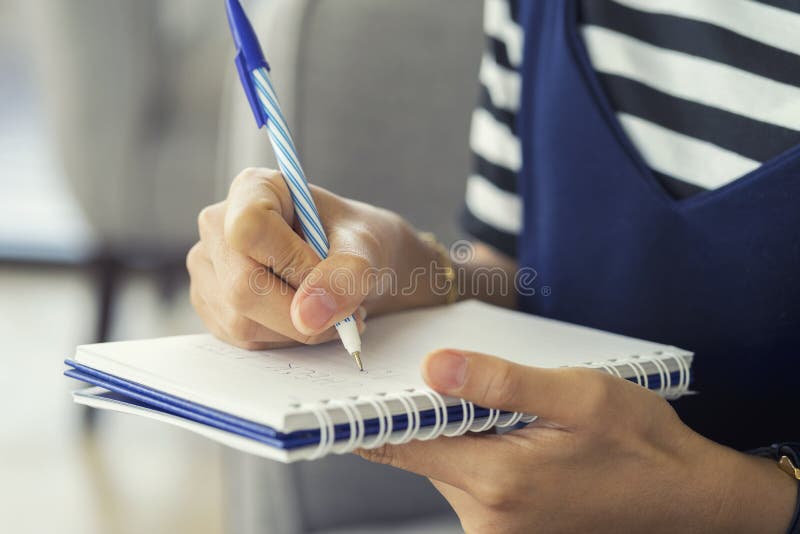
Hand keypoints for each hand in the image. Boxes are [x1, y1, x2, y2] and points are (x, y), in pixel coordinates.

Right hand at [187, 168, 440, 348]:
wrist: (352, 265)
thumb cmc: (355, 243)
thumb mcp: (366, 249)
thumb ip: (346, 274)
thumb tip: (308, 316)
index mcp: (253, 189)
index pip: (249, 229)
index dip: (293, 263)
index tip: (328, 275)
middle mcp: (218, 226)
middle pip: (241, 286)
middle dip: (303, 310)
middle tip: (346, 311)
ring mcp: (208, 268)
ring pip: (242, 321)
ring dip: (299, 328)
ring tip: (330, 309)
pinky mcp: (212, 306)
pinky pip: (244, 339)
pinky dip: (286, 338)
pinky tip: (307, 317)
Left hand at [357, 350, 797, 532]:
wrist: (688, 500)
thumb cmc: (641, 444)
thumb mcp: (579, 396)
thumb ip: (502, 383)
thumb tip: (434, 366)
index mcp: (497, 481)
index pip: (398, 444)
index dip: (371, 408)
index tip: (353, 378)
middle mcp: (486, 517)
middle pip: (419, 451)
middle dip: (426, 408)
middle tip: (444, 367)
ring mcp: (495, 530)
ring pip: (444, 462)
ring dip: (457, 427)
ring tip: (497, 398)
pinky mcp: (505, 529)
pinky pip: (468, 478)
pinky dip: (476, 447)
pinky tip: (511, 427)